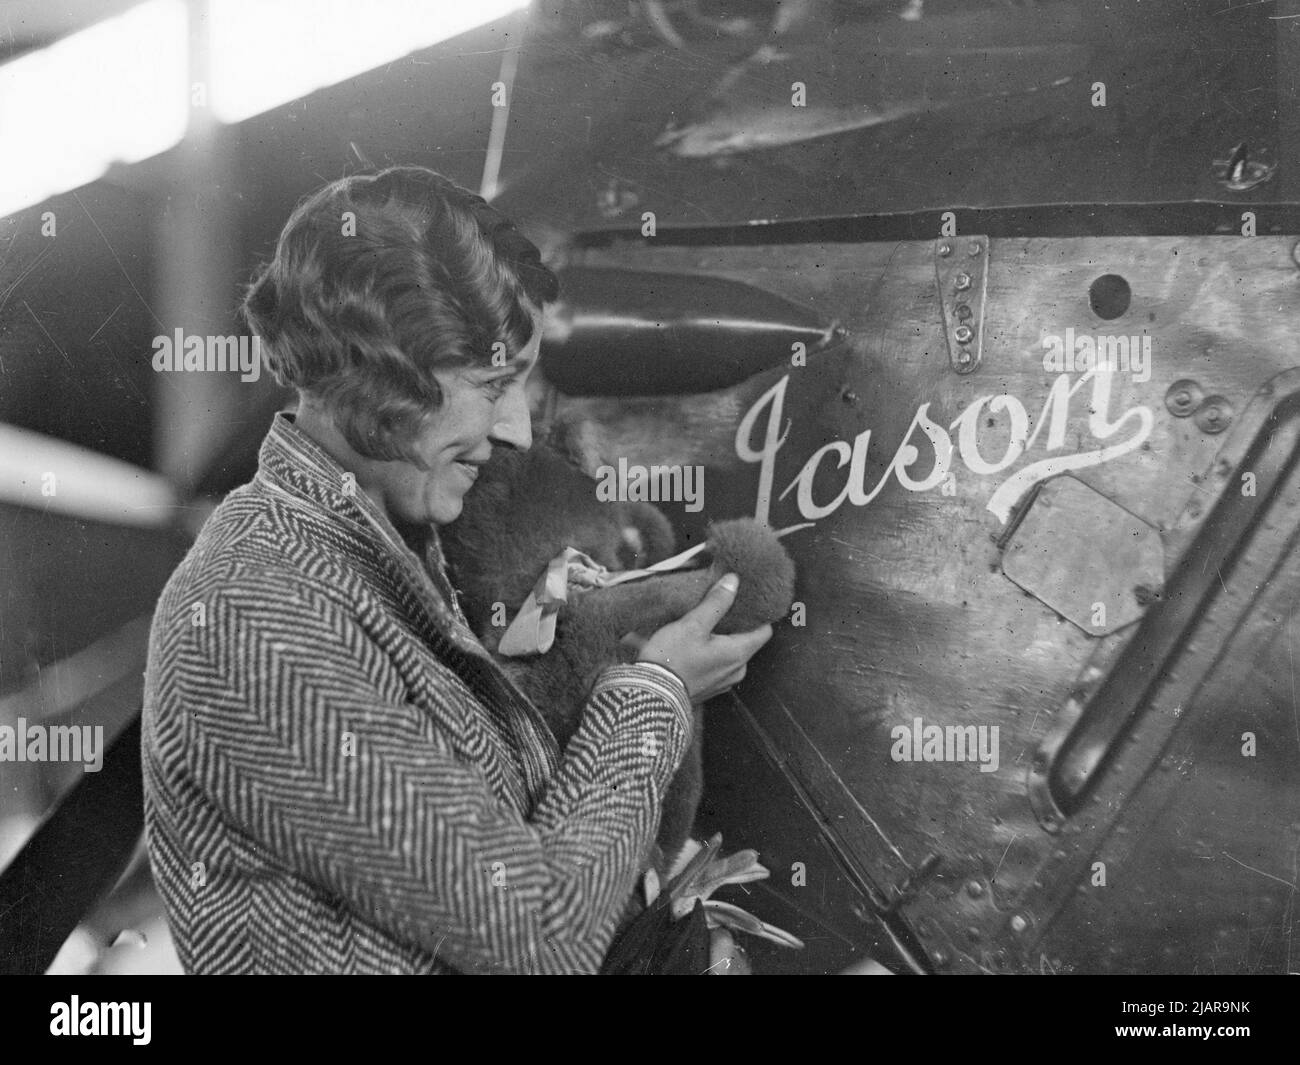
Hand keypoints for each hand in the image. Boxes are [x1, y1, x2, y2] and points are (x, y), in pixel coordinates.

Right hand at [630, 573, 773, 702]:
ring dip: (721, 640)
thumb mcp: (693, 624)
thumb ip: (716, 602)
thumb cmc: (672, 659)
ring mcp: (724, 682)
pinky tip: (694, 645)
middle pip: (747, 641)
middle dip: (736, 626)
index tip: (747, 601)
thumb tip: (733, 581)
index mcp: (739, 653)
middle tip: (721, 608)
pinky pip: (718, 665)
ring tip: (704, 625)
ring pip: (731, 653)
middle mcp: (737, 670)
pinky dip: (712, 654)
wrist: (651, 695)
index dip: (758, 615)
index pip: (764, 631)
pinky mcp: (710, 688)